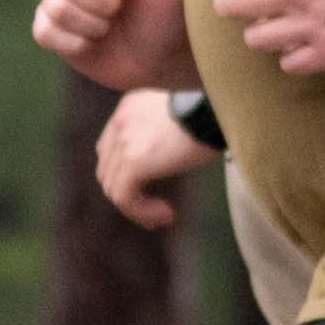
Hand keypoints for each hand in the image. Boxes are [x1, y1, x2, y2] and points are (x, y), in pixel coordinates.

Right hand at [27, 0, 190, 90]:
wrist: (160, 55)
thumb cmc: (167, 9)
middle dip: (103, 1)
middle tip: (120, 7)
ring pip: (56, 6)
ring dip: (93, 25)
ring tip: (109, 26)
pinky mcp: (48, 26)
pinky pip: (45, 31)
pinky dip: (75, 43)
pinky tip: (92, 42)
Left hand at [93, 85, 207, 227]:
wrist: (216, 112)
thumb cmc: (212, 115)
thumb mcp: (179, 119)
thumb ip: (161, 134)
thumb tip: (162, 164)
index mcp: (129, 108)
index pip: (110, 149)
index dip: (125, 174)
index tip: (148, 191)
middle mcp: (121, 121)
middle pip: (108, 170)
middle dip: (128, 194)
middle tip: (153, 211)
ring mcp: (123, 141)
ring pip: (114, 188)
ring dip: (138, 209)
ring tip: (164, 216)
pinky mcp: (132, 162)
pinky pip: (125, 198)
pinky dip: (142, 212)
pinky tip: (167, 215)